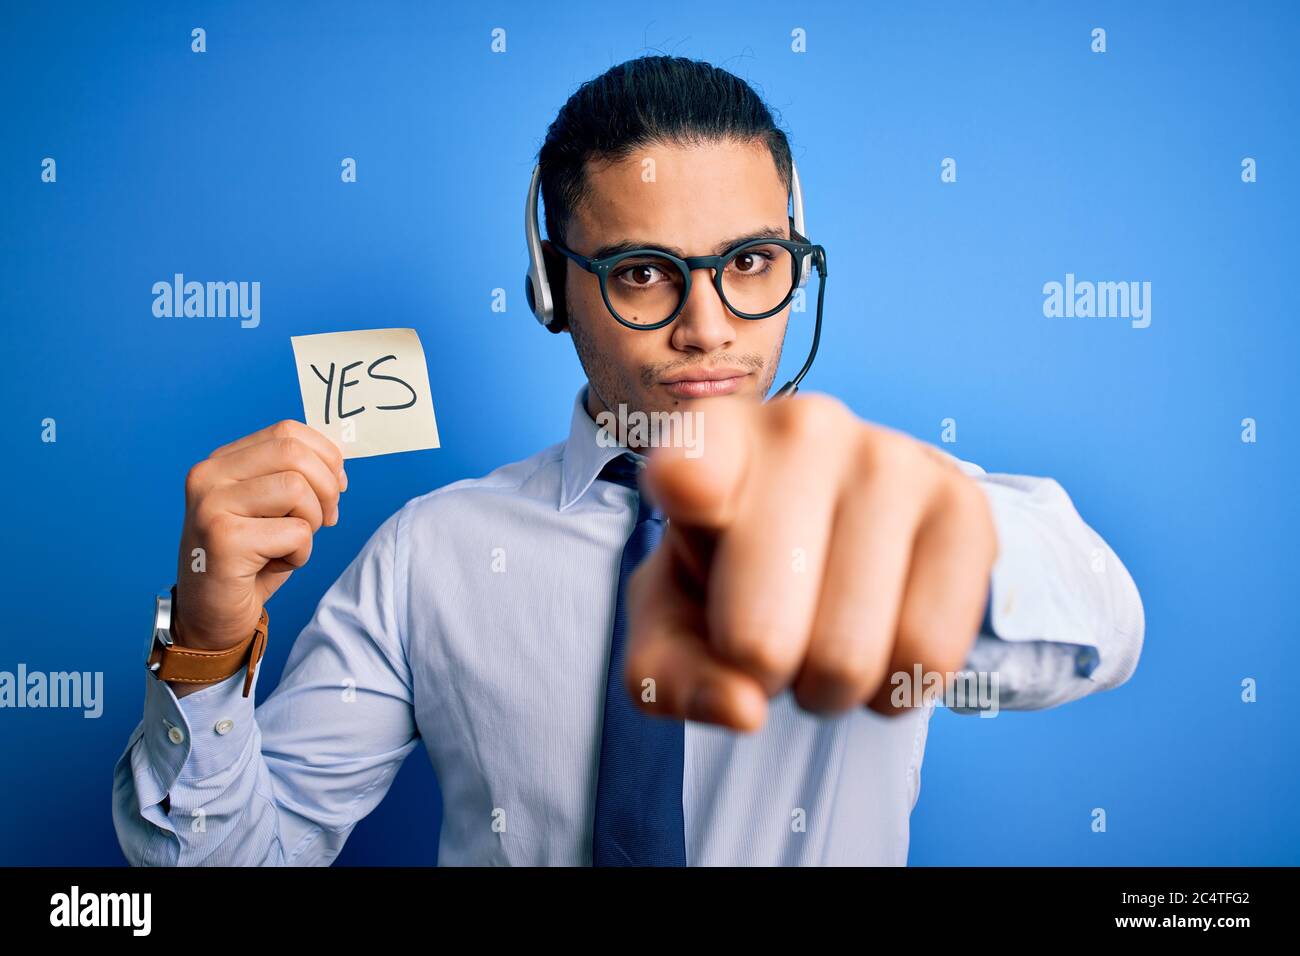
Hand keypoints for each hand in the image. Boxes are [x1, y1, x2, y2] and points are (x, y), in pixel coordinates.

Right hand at [174, 420, 345, 650]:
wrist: (211, 615)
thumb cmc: (250, 560)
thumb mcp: (272, 508)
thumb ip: (294, 476)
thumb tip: (339, 460)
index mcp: (221, 462)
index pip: (286, 431)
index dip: (325, 456)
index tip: (337, 486)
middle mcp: (209, 476)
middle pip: (295, 454)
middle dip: (327, 489)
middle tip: (326, 520)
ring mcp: (211, 506)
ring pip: (298, 490)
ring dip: (312, 523)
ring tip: (292, 544)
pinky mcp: (224, 539)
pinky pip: (295, 533)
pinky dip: (301, 553)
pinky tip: (275, 564)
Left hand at [625, 393, 996, 730]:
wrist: (831, 539)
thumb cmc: (732, 576)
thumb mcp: (670, 625)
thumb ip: (671, 674)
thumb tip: (743, 708)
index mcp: (713, 441)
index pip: (694, 462)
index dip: (689, 483)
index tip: (689, 490)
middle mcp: (804, 428)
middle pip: (760, 637)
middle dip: (760, 679)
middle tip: (765, 649)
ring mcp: (893, 459)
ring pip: (847, 656)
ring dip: (828, 689)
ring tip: (819, 641)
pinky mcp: (963, 506)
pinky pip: (926, 654)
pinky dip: (894, 685)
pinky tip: (880, 642)